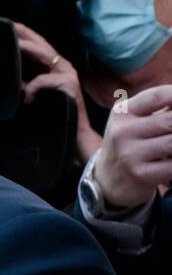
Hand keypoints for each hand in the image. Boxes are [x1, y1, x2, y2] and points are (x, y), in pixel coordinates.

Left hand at [14, 23, 102, 161]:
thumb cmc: (57, 114)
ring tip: (14, 44)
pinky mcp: (69, 84)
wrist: (75, 132)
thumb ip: (28, 86)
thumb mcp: (39, 96)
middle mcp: (63, 67)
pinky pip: (43, 80)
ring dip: (28, 48)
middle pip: (43, 45)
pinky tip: (26, 98)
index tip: (10, 27)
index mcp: (55, 68)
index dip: (26, 36)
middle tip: (11, 24)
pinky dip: (31, 88)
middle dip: (26, 33)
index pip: (39, 47)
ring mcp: (68, 74)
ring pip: (45, 55)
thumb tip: (13, 82)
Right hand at [93, 84, 171, 209]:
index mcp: (121, 113)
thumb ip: (159, 108)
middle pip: (170, 120)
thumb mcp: (133, 120)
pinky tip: (170, 159)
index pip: (157, 96)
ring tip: (171, 144)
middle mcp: (121, 132)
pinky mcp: (141, 174)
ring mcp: (130, 154)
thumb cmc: (130, 143)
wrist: (109, 178)